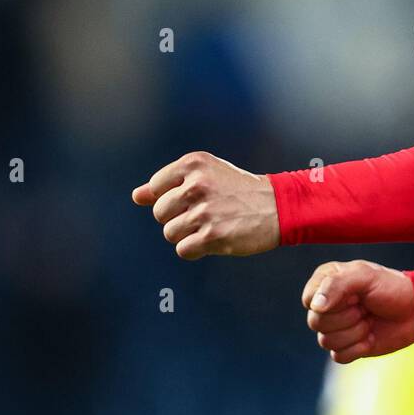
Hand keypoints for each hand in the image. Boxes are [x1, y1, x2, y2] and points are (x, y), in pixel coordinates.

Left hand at [131, 151, 279, 259]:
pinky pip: (183, 250)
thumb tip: (136, 196)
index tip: (194, 198)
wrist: (277, 206)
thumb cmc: (237, 190)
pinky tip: (214, 239)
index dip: (171, 198)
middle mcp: (197, 185)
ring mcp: (204, 212)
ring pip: (170, 233)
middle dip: (178, 218)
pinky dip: (196, 249)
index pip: (155, 188)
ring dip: (187, 235)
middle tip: (205, 214)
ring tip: (211, 225)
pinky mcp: (212, 236)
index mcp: (193, 164)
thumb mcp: (205, 175)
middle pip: (160, 213)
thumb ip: (167, 184)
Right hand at [302, 260, 413, 362]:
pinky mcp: (346, 347)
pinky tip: (371, 337)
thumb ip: (336, 285)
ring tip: (370, 320)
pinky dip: (358, 349)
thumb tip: (315, 306)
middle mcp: (327, 304)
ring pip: (326, 341)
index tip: (355, 295)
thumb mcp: (365, 276)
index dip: (332, 301)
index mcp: (326, 282)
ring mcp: (336, 327)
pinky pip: (338, 356)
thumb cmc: (391, 287)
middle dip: (347, 317)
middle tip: (366, 308)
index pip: (309, 300)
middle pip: (315, 323)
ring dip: (355, 333)